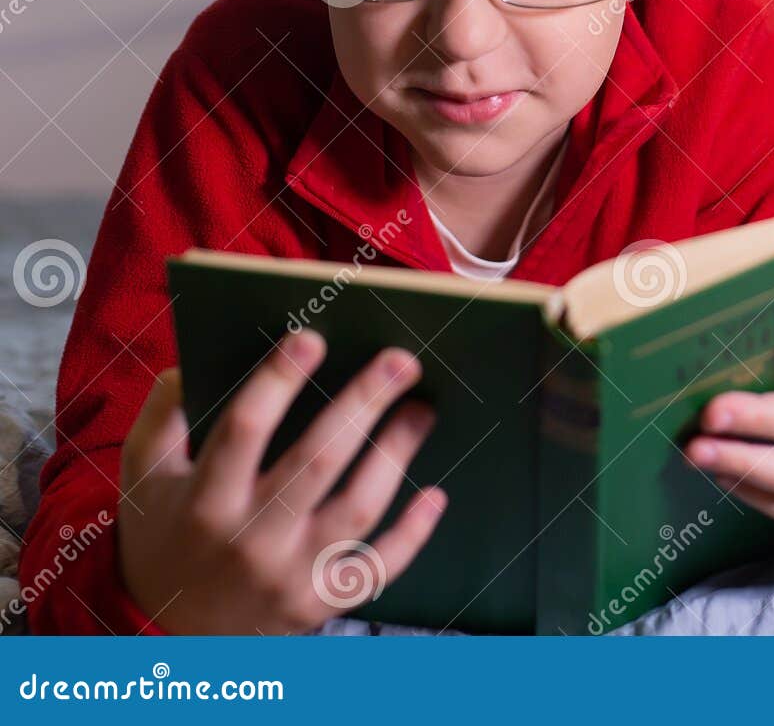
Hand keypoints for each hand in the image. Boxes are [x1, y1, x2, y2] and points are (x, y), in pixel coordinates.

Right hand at [117, 330, 446, 633]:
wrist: (165, 632)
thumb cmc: (162, 535)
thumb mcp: (141, 477)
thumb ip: (162, 417)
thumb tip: (192, 365)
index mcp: (204, 499)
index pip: (244, 428)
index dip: (278, 380)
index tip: (312, 338)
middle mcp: (250, 538)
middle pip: (318, 461)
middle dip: (363, 404)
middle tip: (401, 361)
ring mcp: (289, 575)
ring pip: (357, 509)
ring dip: (395, 455)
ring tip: (422, 410)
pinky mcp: (318, 603)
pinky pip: (376, 570)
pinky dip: (412, 535)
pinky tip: (435, 495)